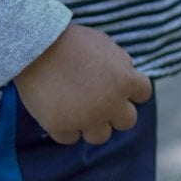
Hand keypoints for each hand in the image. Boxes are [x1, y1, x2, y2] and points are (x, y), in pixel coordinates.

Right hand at [13, 23, 152, 144]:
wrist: (37, 47)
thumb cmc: (72, 41)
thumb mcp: (107, 45)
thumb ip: (121, 63)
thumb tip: (127, 72)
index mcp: (126, 81)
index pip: (143, 94)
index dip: (131, 90)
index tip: (117, 86)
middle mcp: (111, 104)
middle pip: (127, 121)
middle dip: (115, 112)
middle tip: (99, 102)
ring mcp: (86, 119)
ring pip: (101, 136)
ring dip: (92, 125)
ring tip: (78, 111)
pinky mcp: (61, 127)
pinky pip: (70, 138)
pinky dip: (65, 129)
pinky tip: (57, 114)